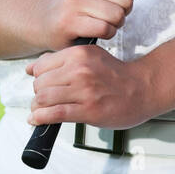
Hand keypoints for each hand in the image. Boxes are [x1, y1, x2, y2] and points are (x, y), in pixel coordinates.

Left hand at [25, 43, 159, 129]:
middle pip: (40, 83)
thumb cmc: (116, 75)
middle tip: (44, 99)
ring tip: (41, 110)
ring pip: (43, 99)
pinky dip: (40, 118)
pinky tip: (37, 120)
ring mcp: (84, 90)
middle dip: (37, 94)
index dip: (38, 77)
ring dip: (37, 107)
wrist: (143, 88)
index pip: (41, 66)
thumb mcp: (91, 56)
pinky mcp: (88, 110)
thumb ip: (62, 60)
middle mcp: (79, 70)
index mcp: (79, 54)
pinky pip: (54, 114)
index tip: (42, 84)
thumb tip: (32, 68)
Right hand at [38, 0, 152, 49]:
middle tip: (111, 11)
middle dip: (124, 9)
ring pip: (117, 15)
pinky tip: (97, 30)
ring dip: (116, 23)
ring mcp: (74, 1)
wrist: (47, 18)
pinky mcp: (70, 22)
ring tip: (104, 20)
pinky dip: (107, 33)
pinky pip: (105, 29)